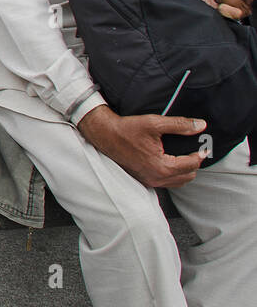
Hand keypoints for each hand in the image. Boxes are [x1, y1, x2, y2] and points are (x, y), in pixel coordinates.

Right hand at [77, 105, 206, 188]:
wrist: (104, 134)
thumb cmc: (127, 129)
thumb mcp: (154, 123)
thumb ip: (180, 125)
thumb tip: (200, 125)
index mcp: (162, 166)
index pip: (192, 164)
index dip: (200, 154)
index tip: (202, 146)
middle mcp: (156, 178)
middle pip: (188, 176)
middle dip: (193, 163)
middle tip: (192, 150)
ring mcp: (149, 181)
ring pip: (178, 182)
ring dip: (184, 171)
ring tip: (181, 156)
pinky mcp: (143, 180)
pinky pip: (166, 183)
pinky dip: (172, 175)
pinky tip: (168, 162)